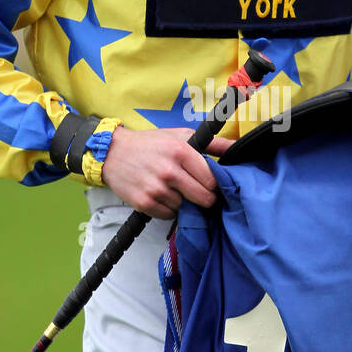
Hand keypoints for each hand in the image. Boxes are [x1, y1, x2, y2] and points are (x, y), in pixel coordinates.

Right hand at [101, 125, 233, 218]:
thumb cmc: (151, 143)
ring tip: (173, 189)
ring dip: (183, 202)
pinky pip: (168, 215)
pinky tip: (162, 196)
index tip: (211, 185)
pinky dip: (168, 209)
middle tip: (197, 192)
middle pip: (203, 199)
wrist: (113, 152)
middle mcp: (170, 171)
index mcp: (182, 152)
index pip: (212, 181)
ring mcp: (156, 189)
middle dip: (204, 199)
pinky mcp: (144, 203)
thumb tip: (238, 147)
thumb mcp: (182, 136)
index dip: (215, 186)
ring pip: (185, 208)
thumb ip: (213, 144)